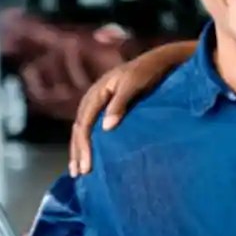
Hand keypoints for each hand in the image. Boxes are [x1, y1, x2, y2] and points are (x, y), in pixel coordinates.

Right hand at [68, 40, 196, 176]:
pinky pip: (90, 127)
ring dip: (78, 150)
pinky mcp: (105, 108)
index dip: (83, 146)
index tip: (86, 167)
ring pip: (81, 129)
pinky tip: (87, 156)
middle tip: (78, 174)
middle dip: (77, 151)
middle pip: (79, 128)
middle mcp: (93, 97)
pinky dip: (86, 143)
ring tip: (77, 172)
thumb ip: (120, 104)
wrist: (158, 61)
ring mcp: (98, 102)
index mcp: (97, 92)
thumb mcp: (134, 84)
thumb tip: (106, 128)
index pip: (84, 123)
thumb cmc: (147, 72)